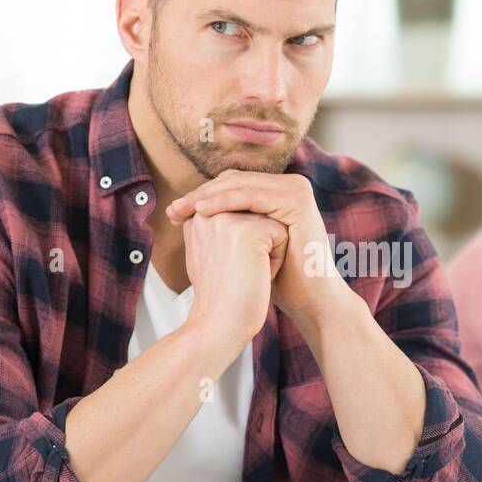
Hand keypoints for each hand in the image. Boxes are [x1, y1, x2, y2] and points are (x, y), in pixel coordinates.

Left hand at [167, 170, 352, 327]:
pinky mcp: (298, 201)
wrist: (309, 300)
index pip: (233, 184)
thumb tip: (188, 214)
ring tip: (182, 208)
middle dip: (200, 194)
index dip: (202, 195)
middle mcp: (291, 185)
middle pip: (236, 181)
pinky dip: (225, 201)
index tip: (173, 212)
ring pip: (242, 185)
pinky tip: (202, 210)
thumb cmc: (279, 279)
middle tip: (173, 209)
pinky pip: (253, 196)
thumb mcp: (248, 245)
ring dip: (207, 195)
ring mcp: (297, 190)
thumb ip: (228, 223)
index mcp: (279, 191)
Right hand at [182, 211, 286, 350]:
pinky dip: (276, 259)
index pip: (243, 213)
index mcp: (198, 215)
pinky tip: (256, 276)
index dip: (245, 244)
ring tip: (246, 273)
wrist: (218, 325)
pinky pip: (282, 235)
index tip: (226, 270)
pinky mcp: (248, 230)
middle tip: (237, 273)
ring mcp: (226, 218)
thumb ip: (222, 227)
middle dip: (258, 245)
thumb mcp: (213, 253)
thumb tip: (249, 213)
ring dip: (267, 251)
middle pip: (258, 215)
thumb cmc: (221, 296)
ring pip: (271, 224)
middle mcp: (208, 211)